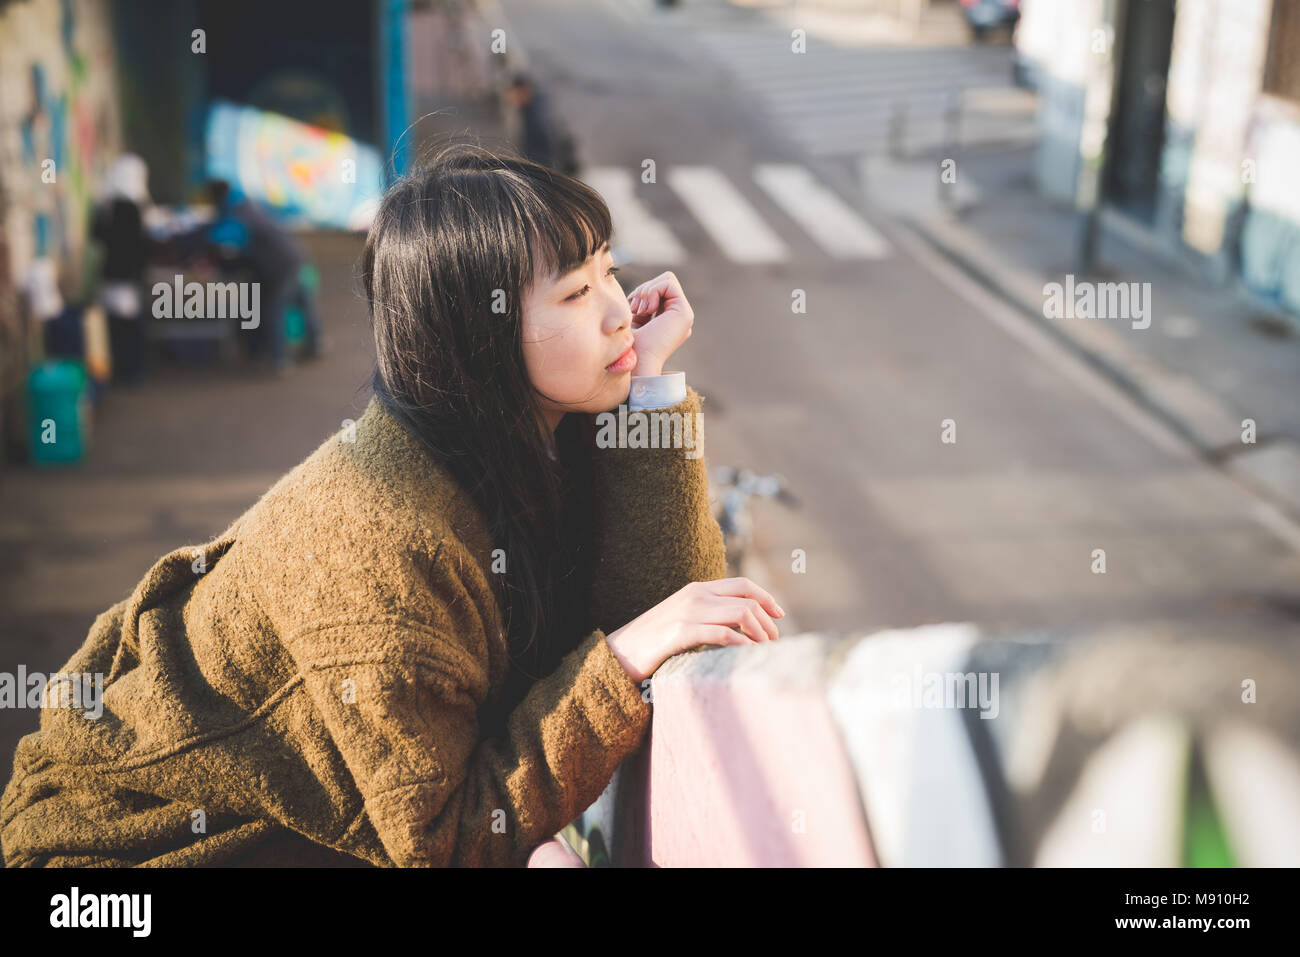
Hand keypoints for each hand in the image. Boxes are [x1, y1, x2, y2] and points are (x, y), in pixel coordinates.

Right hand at [604, 578, 784, 683]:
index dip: (766, 598)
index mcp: (697, 589)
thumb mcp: (682, 619)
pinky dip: (740, 643)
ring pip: (739, 613)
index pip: (743, 585)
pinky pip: (720, 633)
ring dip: (759, 633)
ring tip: (764, 650)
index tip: (780, 616)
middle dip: (768, 622)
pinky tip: (746, 654)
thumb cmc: (652, 641)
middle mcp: (695, 595)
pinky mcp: (679, 633)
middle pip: (746, 600)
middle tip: (774, 643)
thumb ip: (706, 614)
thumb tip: (738, 625)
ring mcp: (687, 612)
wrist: (617, 652)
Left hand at [625, 271, 693, 377]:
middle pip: (663, 281)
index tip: (634, 310)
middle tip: (636, 310)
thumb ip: (642, 304)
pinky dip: (652, 291)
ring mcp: (684, 315)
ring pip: (667, 279)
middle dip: (644, 290)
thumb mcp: (633, 320)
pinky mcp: (684, 313)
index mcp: (670, 320)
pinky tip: (646, 311)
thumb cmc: (627, 347)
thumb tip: (643, 293)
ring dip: (647, 291)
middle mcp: (680, 318)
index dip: (643, 293)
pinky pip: (669, 283)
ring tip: (640, 311)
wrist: (633, 365)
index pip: (659, 288)